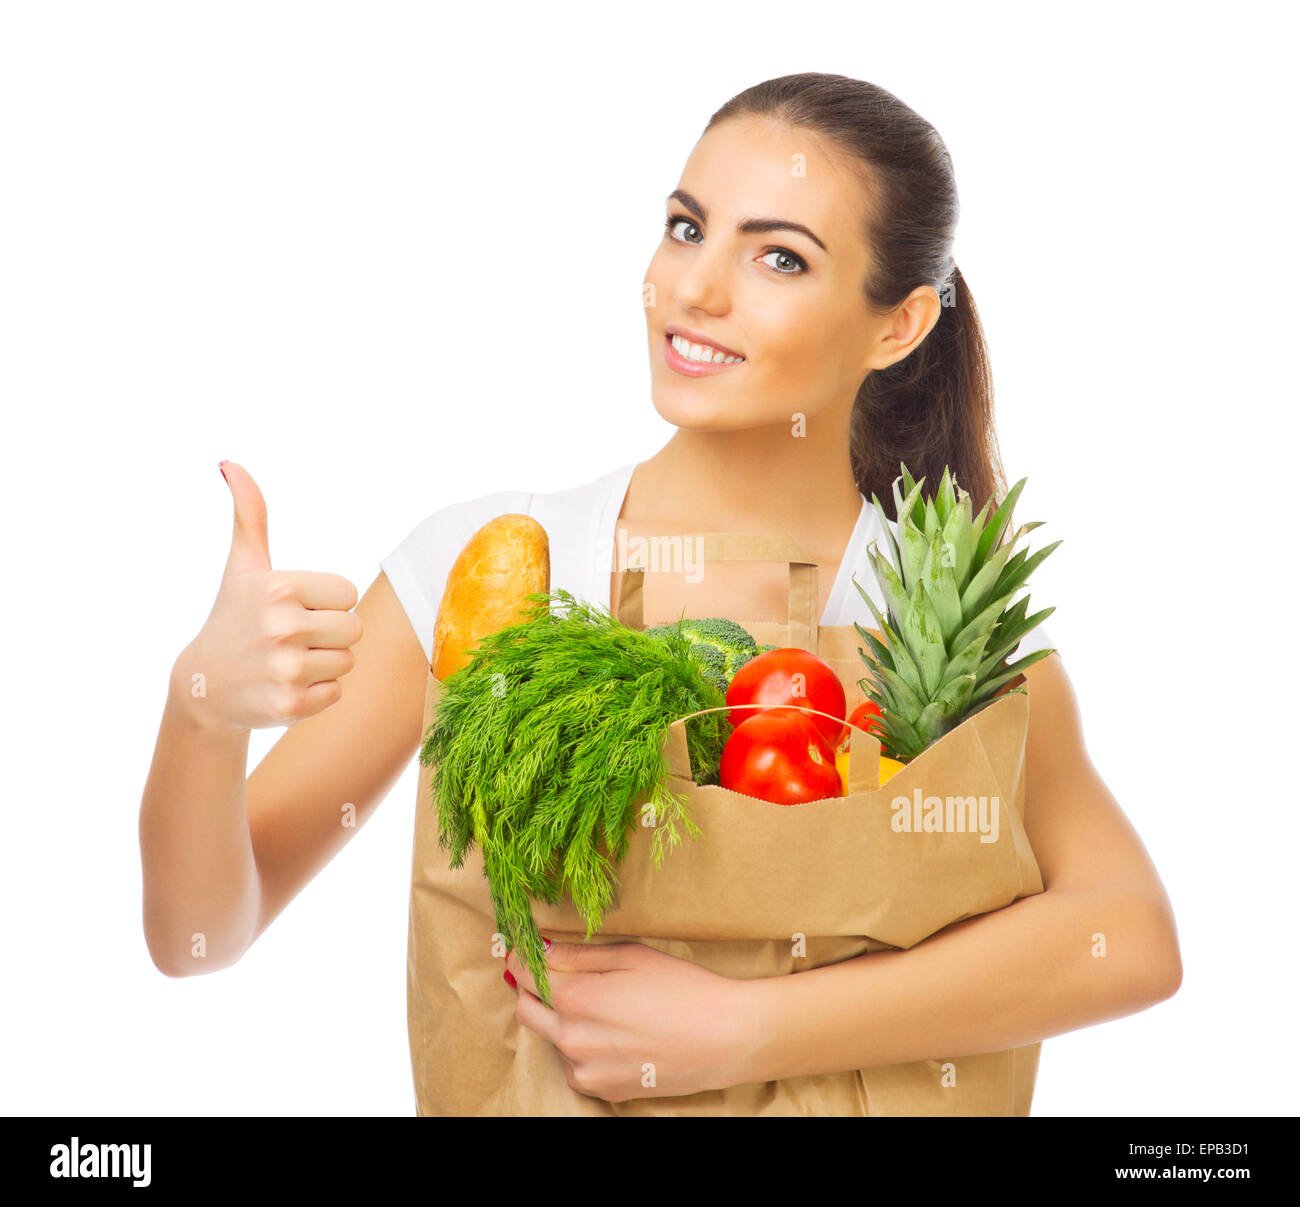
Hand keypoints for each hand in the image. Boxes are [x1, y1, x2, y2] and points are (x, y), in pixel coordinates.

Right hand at [170, 461, 362, 733]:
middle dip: (330, 634)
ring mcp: (286, 669)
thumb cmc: (233, 617)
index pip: (348, 594)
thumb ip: (249, 515)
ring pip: (348, 661)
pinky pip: (336, 693)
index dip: (326, 602)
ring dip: (324, 663)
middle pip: (354, 629)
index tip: (293, 608)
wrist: (203, 686)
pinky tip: (285, 686)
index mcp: (280, 588)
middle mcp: (283, 627)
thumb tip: (229, 463)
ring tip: (287, 660)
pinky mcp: (291, 705)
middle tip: (292, 638)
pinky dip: (317, 693)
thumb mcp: (243, 566)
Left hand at [504, 939, 759, 1101]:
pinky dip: (581, 1049)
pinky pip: (574, 1066)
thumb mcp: (630, 955)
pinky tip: (614, 1034)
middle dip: (532, 989)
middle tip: (558, 974)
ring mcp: (585, 1069)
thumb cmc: (682, 988)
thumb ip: (578, 954)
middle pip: (525, 1009)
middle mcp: (571, 1037)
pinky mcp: (603, 1089)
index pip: (523, 974)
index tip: (529, 949)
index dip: (523, 957)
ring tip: (601, 1006)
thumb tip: (541, 950)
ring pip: (550, 1038)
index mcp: (575, 997)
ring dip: (560, 1020)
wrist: (725, 1038)